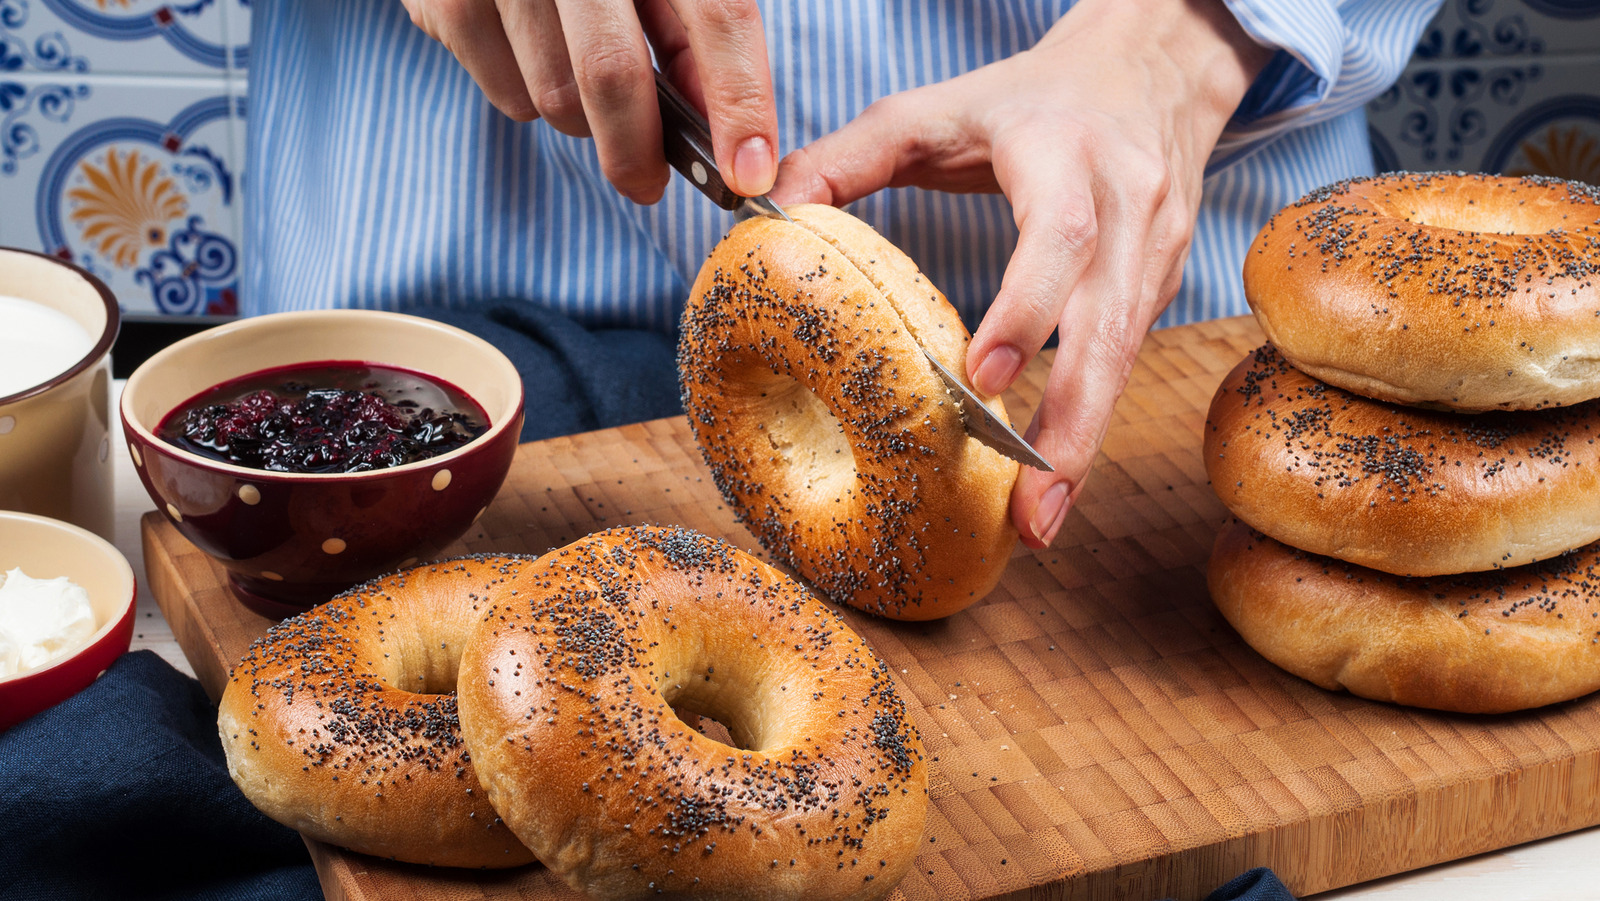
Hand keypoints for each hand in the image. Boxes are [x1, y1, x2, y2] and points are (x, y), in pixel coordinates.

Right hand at [401, 0, 780, 201]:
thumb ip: (694, 36)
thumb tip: (719, 132)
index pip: (717, 15)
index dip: (739, 100)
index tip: (748, 174)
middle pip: (612, 72)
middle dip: (637, 150)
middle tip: (648, 186)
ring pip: (555, 97)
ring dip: (583, 120)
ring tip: (582, 78)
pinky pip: (507, 96)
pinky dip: (531, 98)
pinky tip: (532, 52)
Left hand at [770, 0, 1269, 547]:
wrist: (1150, 70)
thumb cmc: (1028, 99)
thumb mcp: (935, 109)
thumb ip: (847, 155)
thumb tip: (769, 210)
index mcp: (1064, 154)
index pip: (1059, 235)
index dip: (1027, 308)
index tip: (983, 379)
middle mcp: (1128, 204)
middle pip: (1110, 323)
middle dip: (1072, 422)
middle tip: (1030, 507)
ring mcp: (1157, 250)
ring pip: (1126, 358)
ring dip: (1083, 444)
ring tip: (1039, 522)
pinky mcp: (1163, 284)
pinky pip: (1125, 362)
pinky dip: (1089, 423)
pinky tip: (1053, 480)